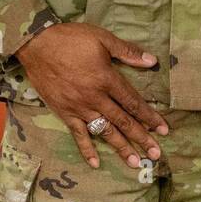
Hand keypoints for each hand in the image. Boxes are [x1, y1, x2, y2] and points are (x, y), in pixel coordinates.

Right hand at [16, 23, 168, 169]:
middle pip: (123, 121)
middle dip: (141, 138)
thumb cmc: (71, 39)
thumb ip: (127, 51)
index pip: (133, 102)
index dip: (149, 116)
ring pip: (104, 131)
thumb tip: (152, 61)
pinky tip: (95, 163)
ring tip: (135, 162)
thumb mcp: (103, 38)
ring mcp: (79, 108)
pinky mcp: (64, 113)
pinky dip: (86, 149)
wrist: (37, 44)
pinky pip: (78, 134)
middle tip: (156, 154)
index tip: (163, 129)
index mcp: (107, 79)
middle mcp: (96, 98)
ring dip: (120, 147)